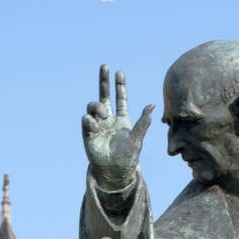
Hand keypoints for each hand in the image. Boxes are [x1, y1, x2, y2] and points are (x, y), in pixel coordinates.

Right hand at [82, 66, 153, 192]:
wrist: (114, 173)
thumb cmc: (128, 158)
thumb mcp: (137, 139)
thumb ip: (143, 122)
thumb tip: (152, 106)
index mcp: (122, 120)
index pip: (120, 99)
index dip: (120, 86)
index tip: (119, 72)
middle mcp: (109, 120)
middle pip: (104, 95)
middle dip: (104, 80)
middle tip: (105, 66)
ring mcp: (98, 125)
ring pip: (94, 106)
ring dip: (97, 106)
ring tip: (103, 114)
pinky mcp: (88, 133)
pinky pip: (86, 120)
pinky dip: (90, 120)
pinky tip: (96, 126)